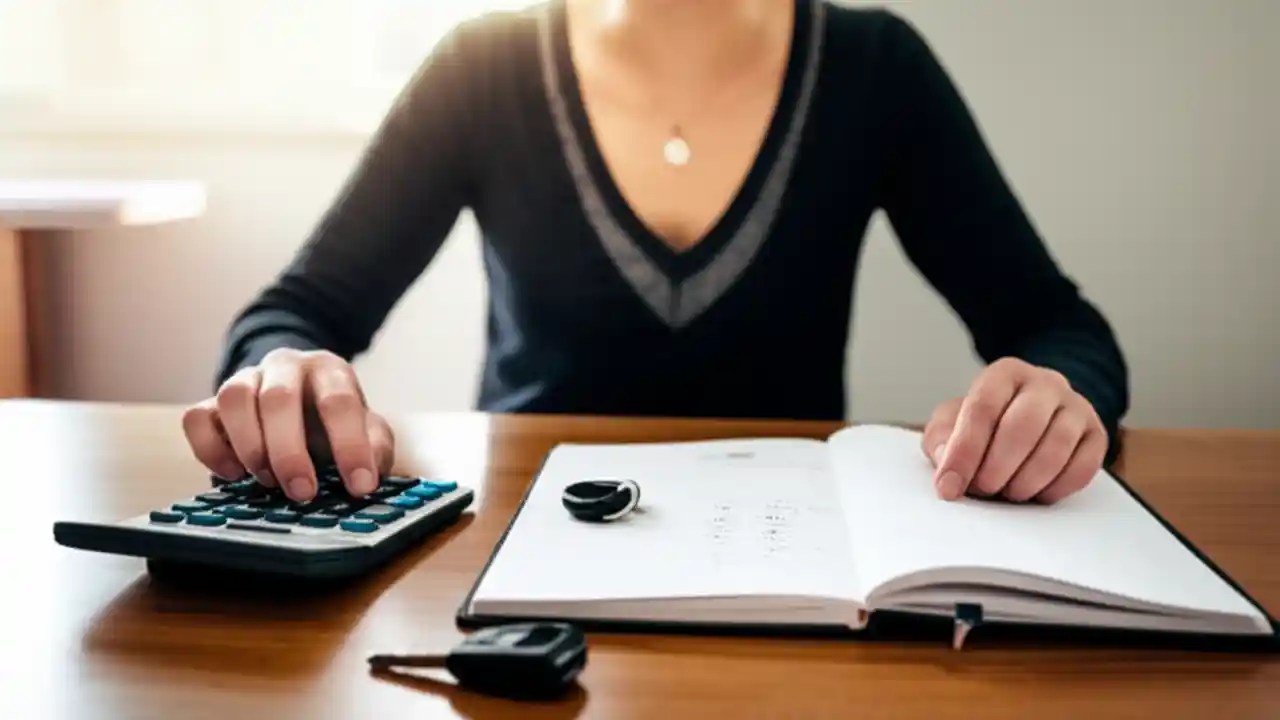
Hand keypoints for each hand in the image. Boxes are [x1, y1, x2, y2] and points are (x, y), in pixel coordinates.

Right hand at [181, 349, 394, 501]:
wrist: (299, 395)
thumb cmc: (334, 419)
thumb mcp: (366, 428)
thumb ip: (375, 446)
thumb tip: (370, 474)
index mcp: (329, 370)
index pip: (339, 402)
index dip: (350, 446)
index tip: (359, 486)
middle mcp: (285, 367)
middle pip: (278, 399)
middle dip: (290, 452)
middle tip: (303, 493)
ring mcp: (244, 379)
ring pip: (233, 398)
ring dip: (249, 445)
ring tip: (267, 480)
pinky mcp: (212, 402)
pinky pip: (196, 418)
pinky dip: (210, 449)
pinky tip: (233, 473)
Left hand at [923, 358, 1105, 503]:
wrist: (1031, 417)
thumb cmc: (985, 424)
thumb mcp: (951, 423)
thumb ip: (941, 440)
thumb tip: (947, 464)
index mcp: (1005, 374)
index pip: (982, 408)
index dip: (964, 451)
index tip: (949, 485)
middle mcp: (1045, 383)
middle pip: (1022, 427)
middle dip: (996, 468)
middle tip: (982, 490)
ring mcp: (1076, 407)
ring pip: (1055, 448)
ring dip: (1025, 482)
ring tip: (1007, 493)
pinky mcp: (1096, 434)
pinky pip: (1082, 467)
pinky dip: (1055, 489)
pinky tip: (1036, 493)